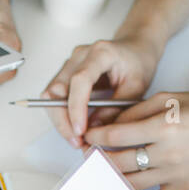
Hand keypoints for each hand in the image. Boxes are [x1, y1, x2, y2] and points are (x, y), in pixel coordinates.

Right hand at [42, 34, 160, 143]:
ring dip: (59, 120)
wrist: (135, 48)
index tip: (80, 130)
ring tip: (76, 138)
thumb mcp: (137, 87)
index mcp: (100, 53)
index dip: (76, 107)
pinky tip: (73, 128)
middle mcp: (79, 56)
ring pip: (51, 96)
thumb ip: (116, 107)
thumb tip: (95, 128)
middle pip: (57, 90)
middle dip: (62, 120)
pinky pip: (54, 98)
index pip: (79, 80)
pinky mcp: (66, 74)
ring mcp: (70, 64)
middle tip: (76, 141)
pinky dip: (61, 115)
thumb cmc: (138, 62)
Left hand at [83, 90, 188, 189]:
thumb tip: (109, 124)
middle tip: (90, 153)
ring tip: (102, 170)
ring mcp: (175, 174)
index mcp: (165, 127)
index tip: (89, 136)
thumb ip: (136, 111)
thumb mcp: (169, 99)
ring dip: (112, 178)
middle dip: (99, 158)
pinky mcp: (182, 187)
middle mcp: (169, 153)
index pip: (118, 136)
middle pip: (120, 162)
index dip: (97, 136)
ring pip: (131, 183)